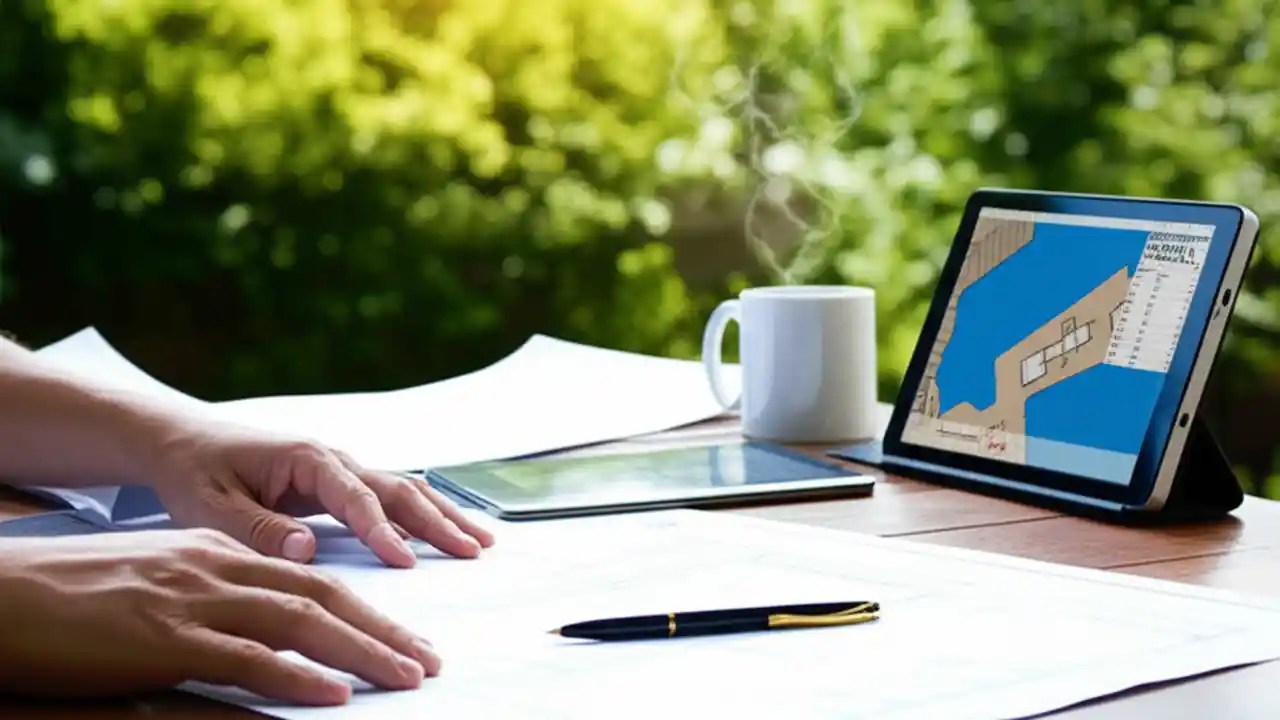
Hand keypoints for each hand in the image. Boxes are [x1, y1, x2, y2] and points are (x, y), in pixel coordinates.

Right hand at [0, 530, 437, 704]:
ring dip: (362, 651)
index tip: (405, 639)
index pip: (310, 581)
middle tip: (429, 661)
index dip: (365, 611)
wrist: (3, 595)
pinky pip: (246, 658)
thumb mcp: (156, 584)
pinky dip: (296, 676)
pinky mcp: (163, 637)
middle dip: (384, 629)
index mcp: (216, 552)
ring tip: (407, 676)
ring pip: (299, 623)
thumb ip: (212, 602)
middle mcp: (215, 567)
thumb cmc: (71, 598)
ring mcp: (191, 599)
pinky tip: (334, 694)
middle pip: (321, 596)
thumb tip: (261, 637)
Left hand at [143, 418, 493, 567]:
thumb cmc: (195, 470)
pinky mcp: (339, 485)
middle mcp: (333, 459)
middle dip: (438, 521)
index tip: (405, 562)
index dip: (381, 531)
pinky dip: (425, 513)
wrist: (183, 442)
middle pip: (398, 489)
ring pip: (404, 490)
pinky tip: (448, 529)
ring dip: (443, 515)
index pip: (355, 497)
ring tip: (482, 540)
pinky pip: (390, 497)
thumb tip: (306, 550)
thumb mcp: (211, 505)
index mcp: (306, 458)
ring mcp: (340, 470)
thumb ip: (258, 528)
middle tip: (473, 550)